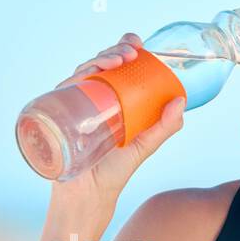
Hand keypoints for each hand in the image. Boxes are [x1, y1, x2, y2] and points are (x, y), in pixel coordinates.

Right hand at [49, 32, 186, 207]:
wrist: (88, 196)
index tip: (138, 44)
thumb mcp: (144, 146)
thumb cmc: (113, 172)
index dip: (123, 49)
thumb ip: (164, 127)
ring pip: (82, 72)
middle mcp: (90, 99)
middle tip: (132, 53)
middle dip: (114, 51)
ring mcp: (73, 105)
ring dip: (99, 60)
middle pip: (99, 65)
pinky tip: (88, 74)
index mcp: (110, 101)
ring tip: (118, 60)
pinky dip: (75, 77)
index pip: (115, 68)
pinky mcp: (58, 114)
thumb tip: (181, 101)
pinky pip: (64, 90)